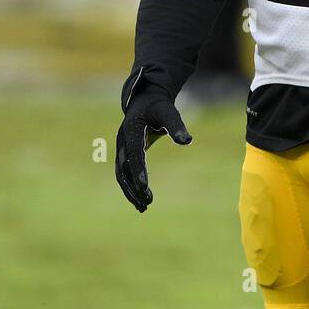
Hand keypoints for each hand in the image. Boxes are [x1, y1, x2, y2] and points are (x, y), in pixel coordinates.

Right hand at [115, 89, 191, 212]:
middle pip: (123, 168)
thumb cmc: (158, 106)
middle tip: (147, 202)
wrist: (144, 100)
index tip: (143, 186)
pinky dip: (131, 186)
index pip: (134, 153)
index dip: (138, 169)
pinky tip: (141, 199)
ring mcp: (121, 148)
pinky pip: (125, 174)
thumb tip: (187, 140)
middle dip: (133, 186)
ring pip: (122, 174)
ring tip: (144, 207)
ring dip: (131, 191)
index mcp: (131, 129)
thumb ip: (176, 125)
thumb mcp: (168, 112)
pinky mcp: (124, 154)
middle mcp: (122, 141)